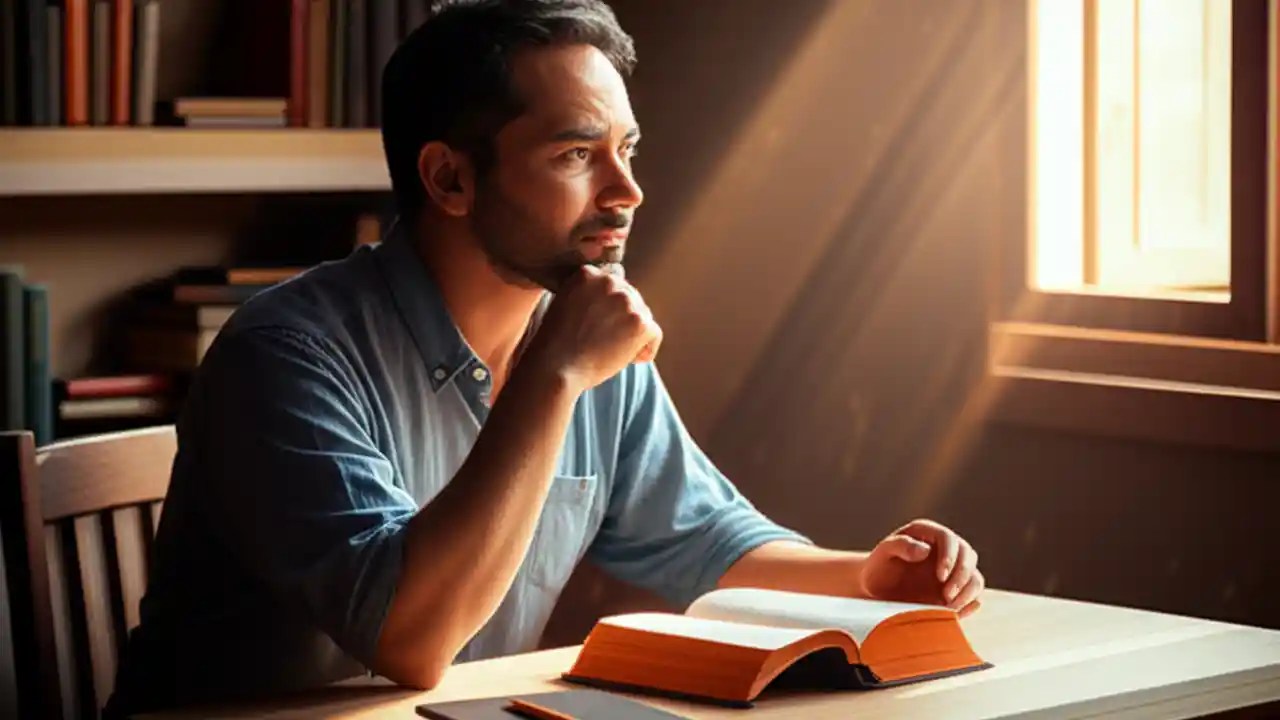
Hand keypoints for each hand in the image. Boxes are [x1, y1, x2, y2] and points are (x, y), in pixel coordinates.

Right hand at [522, 265, 662, 391]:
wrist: (556, 368)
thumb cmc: (556, 344)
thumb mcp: (565, 305)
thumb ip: (588, 296)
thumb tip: (613, 305)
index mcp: (587, 274)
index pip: (612, 287)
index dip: (608, 309)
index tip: (598, 326)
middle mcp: (609, 281)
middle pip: (631, 299)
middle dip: (623, 320)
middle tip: (606, 342)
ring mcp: (626, 301)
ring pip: (644, 316)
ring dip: (633, 335)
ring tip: (612, 351)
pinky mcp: (640, 323)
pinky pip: (655, 334)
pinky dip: (645, 350)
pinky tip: (629, 359)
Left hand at [860, 519, 983, 616]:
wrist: (878, 593)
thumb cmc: (878, 570)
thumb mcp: (882, 555)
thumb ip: (899, 545)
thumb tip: (926, 550)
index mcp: (928, 533)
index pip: (948, 538)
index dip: (950, 557)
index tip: (941, 576)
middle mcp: (945, 548)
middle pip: (968, 555)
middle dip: (962, 577)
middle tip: (947, 597)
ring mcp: (954, 570)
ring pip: (975, 577)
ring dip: (968, 593)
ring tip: (949, 608)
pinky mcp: (958, 590)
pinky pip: (974, 596)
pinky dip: (969, 605)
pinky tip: (954, 613)